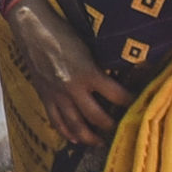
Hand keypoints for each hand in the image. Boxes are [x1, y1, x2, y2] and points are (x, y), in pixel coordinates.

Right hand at [0, 0, 128, 144]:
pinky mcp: (45, 96)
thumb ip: (99, 66)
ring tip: (100, 143)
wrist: (32, 29)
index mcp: (88, 73)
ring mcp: (57, 95)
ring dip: (89, 137)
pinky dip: (65, 132)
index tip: (138, 104)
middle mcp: (73, 89)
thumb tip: (117, 77)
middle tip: (120, 129)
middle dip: (110, 125)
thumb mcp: (88, 46)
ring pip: (75, 125)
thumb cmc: (62, 32)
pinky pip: (56, 120)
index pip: (117, 95)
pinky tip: (73, 139)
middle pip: (97, 117)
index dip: (130, 102)